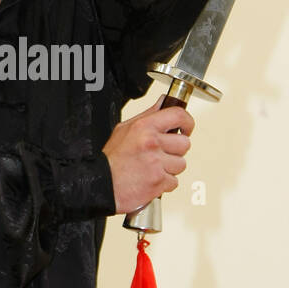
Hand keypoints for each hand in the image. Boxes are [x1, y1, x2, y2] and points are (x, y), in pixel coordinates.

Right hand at [101, 97, 194, 213]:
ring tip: (153, 168)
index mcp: (144, 127)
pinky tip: (151, 179)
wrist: (101, 184)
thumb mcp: (125, 129)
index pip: (178, 116)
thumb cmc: (111, 159)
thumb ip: (148, 115)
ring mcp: (156, 163)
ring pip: (181, 164)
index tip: (186, 128)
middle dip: (175, 150)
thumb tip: (164, 102)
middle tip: (161, 154)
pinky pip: (174, 181)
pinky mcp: (159, 182)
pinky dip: (165, 183)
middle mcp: (151, 143)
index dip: (187, 122)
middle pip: (184, 143)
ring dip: (170, 168)